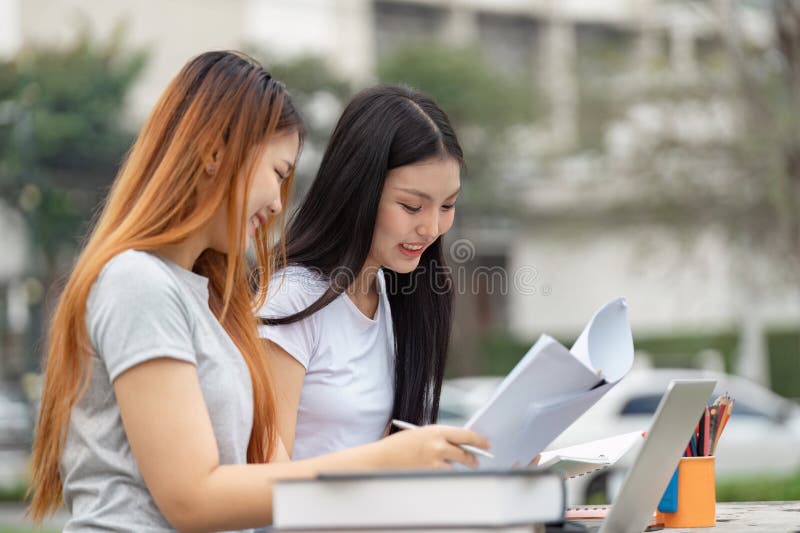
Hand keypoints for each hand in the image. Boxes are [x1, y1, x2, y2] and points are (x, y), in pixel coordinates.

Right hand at [374, 425, 489, 469]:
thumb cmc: (400, 445)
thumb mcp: (422, 434)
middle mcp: (438, 445)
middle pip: (465, 452)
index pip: (465, 435)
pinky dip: (447, 472)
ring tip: (464, 466)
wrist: (382, 458)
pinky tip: (445, 470)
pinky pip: (446, 474)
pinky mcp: (430, 474)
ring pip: (456, 466)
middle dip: (473, 458)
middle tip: (477, 460)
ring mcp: (434, 461)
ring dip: (461, 467)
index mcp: (436, 430)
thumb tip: (460, 444)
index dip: (479, 440)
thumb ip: (440, 437)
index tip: (486, 443)